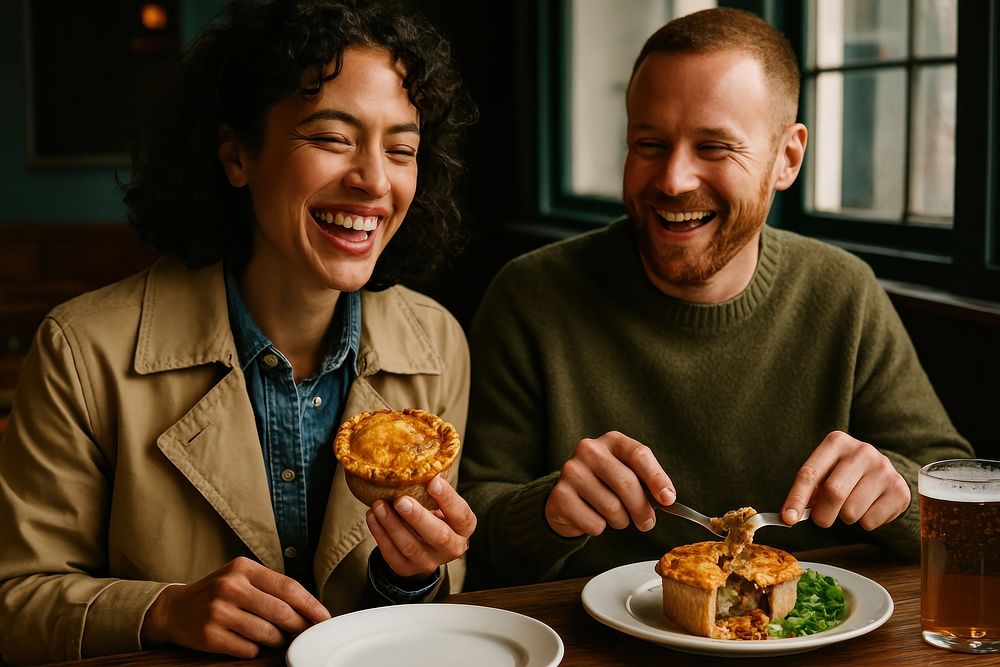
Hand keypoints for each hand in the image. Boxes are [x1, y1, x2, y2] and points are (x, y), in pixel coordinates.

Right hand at [140, 556, 330, 657]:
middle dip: (300, 627)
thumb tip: (308, 608)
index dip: (310, 605)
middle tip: (305, 633)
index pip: (288, 587)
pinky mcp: (209, 636)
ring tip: (275, 638)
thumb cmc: (218, 593)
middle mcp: (230, 587)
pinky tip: (250, 642)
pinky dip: (255, 650)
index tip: (324, 617)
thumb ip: (271, 587)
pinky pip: (248, 650)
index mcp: (243, 568)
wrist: (174, 609)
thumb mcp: (241, 577)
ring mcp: (218, 612)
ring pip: (267, 634)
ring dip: (278, 640)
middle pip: (281, 612)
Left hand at [365, 474, 476, 578]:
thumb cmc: (435, 513)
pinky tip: (372, 517)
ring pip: (410, 546)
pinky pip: (391, 554)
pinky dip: (380, 535)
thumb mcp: (442, 502)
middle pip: (438, 536)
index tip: (433, 481)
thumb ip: (434, 488)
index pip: (460, 514)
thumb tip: (420, 460)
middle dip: (418, 517)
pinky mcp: (407, 568)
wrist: (425, 545)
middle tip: (401, 501)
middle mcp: (452, 547)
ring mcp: (429, 561)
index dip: (447, 499)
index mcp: (464, 527)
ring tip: (378, 505)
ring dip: (392, 525)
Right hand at [544, 431, 674, 537]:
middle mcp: (589, 450)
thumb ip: (645, 482)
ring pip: (612, 508)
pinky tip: (593, 518)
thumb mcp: (625, 473)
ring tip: (614, 516)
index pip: (639, 454)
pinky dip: (600, 528)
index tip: (669, 498)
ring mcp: (571, 471)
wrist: (567, 497)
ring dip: (620, 521)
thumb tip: (667, 498)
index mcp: (612, 441)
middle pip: (627, 483)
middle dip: (642, 509)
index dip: (657, 478)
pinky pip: (594, 523)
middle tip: (647, 523)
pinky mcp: (560, 495)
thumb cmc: (605, 485)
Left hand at [782, 430, 910, 530]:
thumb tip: (789, 517)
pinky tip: (869, 507)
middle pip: (833, 493)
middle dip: (822, 515)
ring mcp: (884, 469)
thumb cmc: (843, 474)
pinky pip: (870, 521)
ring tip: (851, 505)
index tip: (787, 519)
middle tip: (822, 520)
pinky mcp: (899, 490)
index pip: (810, 473)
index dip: (796, 498)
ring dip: (845, 518)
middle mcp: (862, 451)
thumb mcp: (824, 472)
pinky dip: (864, 523)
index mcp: (837, 442)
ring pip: (852, 511)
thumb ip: (807, 490)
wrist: (882, 472)